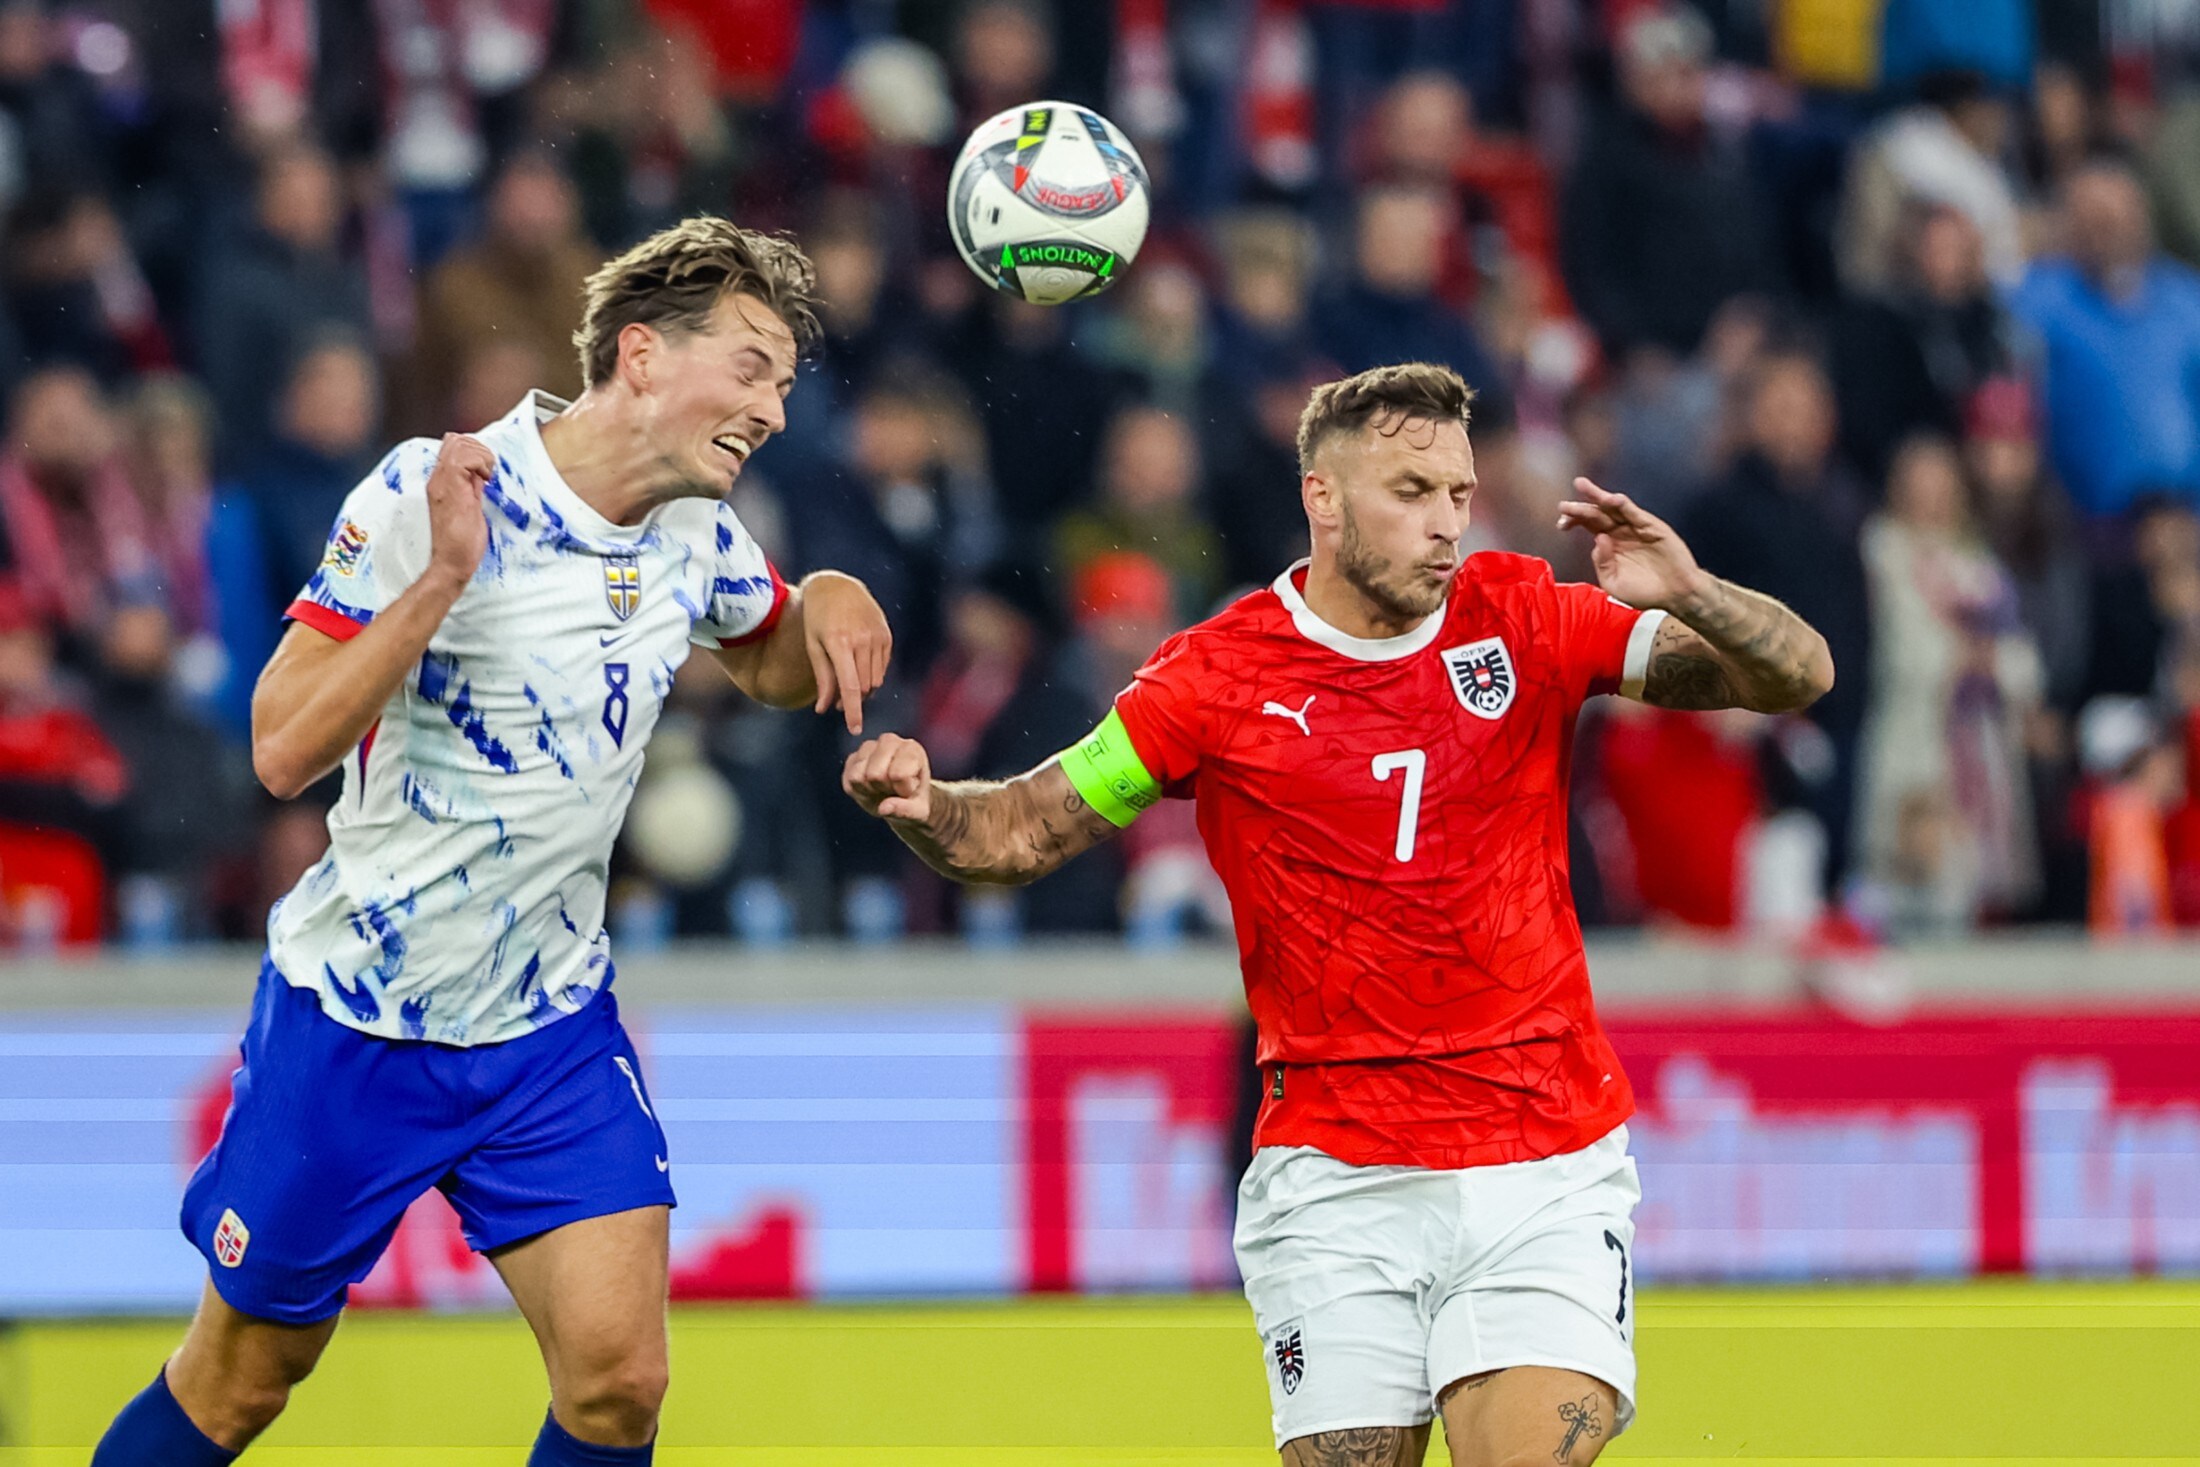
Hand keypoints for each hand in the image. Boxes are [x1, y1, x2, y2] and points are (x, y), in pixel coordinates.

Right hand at [425, 433, 494, 583]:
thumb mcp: (470, 507)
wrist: (450, 564)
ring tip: (488, 477)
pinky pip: (465, 459)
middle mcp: (438, 480)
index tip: (487, 471)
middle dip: (480, 449)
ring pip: (460, 444)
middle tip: (489, 473)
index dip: (474, 449)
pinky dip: (482, 464)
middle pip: (455, 440)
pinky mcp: (451, 491)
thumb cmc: (461, 543)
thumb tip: (480, 474)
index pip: (452, 446)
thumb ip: (472, 488)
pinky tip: (486, 481)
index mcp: (441, 482)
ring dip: (482, 456)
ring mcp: (442, 484)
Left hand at [802, 571, 891, 733]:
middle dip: (853, 701)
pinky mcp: (886, 636)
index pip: (850, 686)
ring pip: (875, 679)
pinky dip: (872, 676)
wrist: (837, 587)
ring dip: (863, 690)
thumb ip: (822, 679)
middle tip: (839, 705)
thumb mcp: (813, 646)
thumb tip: (824, 710)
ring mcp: (877, 636)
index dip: (854, 711)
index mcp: (839, 643)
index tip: (855, 729)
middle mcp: (862, 639)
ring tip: (848, 685)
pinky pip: (882, 668)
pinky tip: (859, 667)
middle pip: (864, 686)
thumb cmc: (818, 618)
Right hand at [843, 733, 931, 822]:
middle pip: (874, 774)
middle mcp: (890, 741)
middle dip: (883, 789)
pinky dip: (857, 791)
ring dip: (869, 790)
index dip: (901, 790)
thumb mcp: (918, 810)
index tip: (909, 791)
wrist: (902, 796)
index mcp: (912, 749)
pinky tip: (870, 788)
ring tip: (882, 788)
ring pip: (857, 776)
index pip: (898, 774)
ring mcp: (868, 747)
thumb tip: (884, 808)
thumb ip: (905, 810)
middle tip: (893, 790)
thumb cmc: (914, 798)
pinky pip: (847, 780)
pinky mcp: (853, 758)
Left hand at [1556, 477, 1710, 612]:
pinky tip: (1612, 499)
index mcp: (1609, 543)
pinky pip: (1635, 514)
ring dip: (1598, 496)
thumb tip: (1598, 540)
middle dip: (1579, 508)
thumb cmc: (1644, 592)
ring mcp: (1636, 527)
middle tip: (1563, 505)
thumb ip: (1602, 563)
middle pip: (1596, 514)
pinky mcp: (1652, 527)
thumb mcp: (1614, 583)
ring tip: (1582, 487)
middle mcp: (1621, 531)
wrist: (1675, 595)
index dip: (1574, 521)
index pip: (1588, 526)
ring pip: (1613, 508)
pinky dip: (1624, 506)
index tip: (1561, 524)